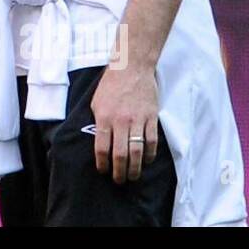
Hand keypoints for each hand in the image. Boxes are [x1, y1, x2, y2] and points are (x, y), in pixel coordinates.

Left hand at [90, 64, 159, 183]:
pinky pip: (151, 142)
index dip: (102, 164)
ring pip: (137, 152)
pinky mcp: (151, 118)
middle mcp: (120, 121)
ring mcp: (137, 120)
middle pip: (120, 154)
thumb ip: (98, 123)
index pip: (102, 148)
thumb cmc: (111, 85)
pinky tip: (146, 161)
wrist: (132, 68)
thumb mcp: (96, 102)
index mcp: (104, 117)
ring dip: (135, 168)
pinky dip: (150, 155)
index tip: (103, 171)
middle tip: (119, 180)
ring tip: (132, 176)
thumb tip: (100, 143)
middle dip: (119, 172)